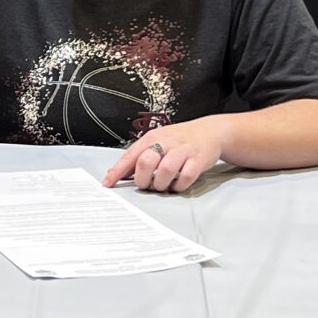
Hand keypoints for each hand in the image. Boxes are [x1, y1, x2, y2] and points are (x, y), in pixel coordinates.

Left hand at [105, 117, 225, 193]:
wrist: (210, 132)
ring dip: (161, 184)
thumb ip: (138, 157)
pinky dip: (179, 186)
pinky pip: (185, 177)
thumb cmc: (179, 139)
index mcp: (152, 138)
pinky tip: (177, 184)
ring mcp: (183, 150)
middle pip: (146, 162)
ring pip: (165, 170)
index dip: (117, 171)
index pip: (130, 155)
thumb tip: (115, 173)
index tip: (108, 184)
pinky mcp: (198, 160)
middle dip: (142, 179)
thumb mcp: (157, 142)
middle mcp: (166, 142)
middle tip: (146, 184)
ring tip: (162, 185)